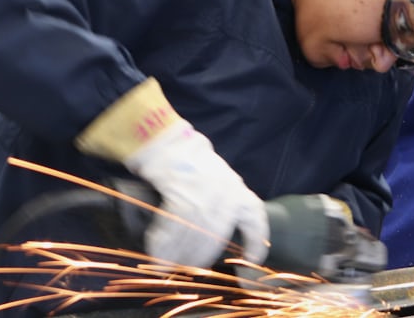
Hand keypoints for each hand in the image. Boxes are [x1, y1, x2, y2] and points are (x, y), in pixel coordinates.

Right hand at [75, 78, 267, 267]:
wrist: (169, 143)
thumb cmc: (191, 163)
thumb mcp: (219, 181)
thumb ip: (222, 206)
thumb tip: (210, 240)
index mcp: (239, 191)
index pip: (256, 222)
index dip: (255, 246)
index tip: (251, 264)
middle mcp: (227, 194)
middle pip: (216, 238)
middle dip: (200, 259)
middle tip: (187, 270)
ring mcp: (205, 194)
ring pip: (194, 237)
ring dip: (178, 256)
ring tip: (168, 268)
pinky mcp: (182, 194)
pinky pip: (173, 230)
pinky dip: (163, 246)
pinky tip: (157, 256)